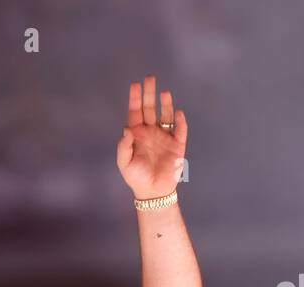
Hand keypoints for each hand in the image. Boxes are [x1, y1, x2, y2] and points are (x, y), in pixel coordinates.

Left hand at [116, 74, 187, 199]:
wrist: (153, 191)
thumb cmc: (136, 177)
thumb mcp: (124, 162)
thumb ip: (123, 146)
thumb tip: (127, 128)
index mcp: (137, 134)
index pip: (135, 112)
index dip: (135, 98)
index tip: (135, 84)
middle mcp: (151, 132)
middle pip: (150, 108)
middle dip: (149, 93)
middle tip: (149, 77)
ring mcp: (164, 137)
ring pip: (165, 115)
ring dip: (165, 103)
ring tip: (163, 92)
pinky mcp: (177, 145)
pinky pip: (180, 129)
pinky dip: (180, 121)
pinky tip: (177, 113)